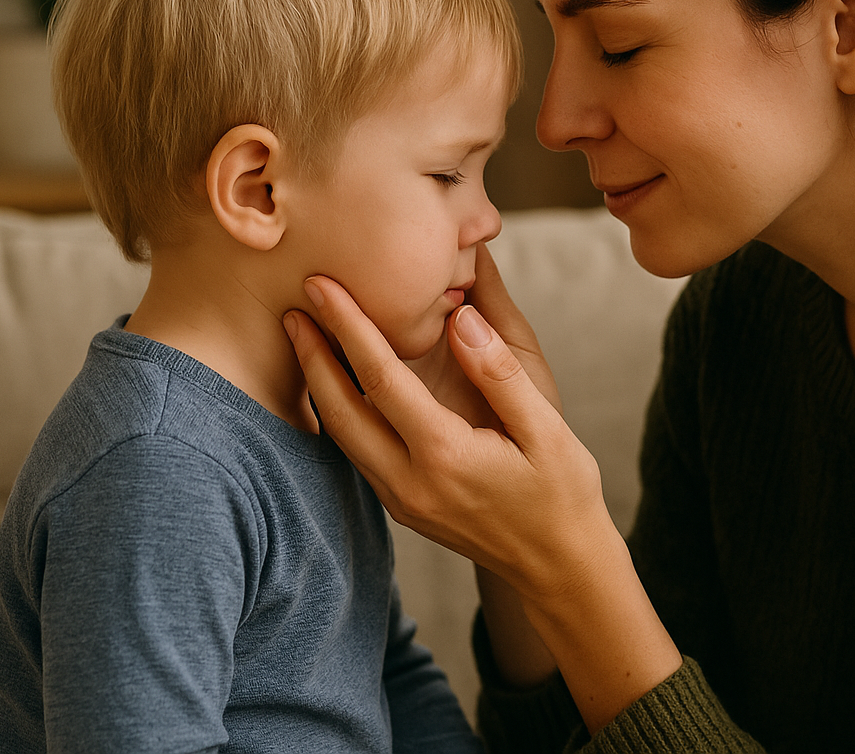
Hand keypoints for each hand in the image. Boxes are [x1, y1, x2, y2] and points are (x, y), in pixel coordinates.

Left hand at [285, 252, 607, 598]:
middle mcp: (410, 483)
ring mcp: (402, 501)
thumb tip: (461, 318)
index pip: (380, 379)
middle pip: (340, 411)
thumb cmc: (563, 494)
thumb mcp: (548, 429)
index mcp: (445, 456)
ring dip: (318, 385)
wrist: (560, 567)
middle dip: (312, 356)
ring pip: (341, 436)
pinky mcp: (403, 507)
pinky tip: (340, 384)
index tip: (322, 287)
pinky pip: (358, 453)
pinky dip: (340, 412)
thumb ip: (500, 372)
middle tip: (291, 308)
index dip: (348, 327)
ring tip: (306, 339)